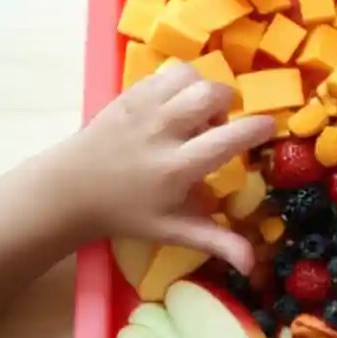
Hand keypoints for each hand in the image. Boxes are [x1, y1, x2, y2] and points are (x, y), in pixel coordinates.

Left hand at [57, 62, 273, 271]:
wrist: (68, 191)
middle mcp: (162, 131)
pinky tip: (175, 104)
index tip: (268, 127)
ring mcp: (143, 108)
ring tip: (196, 113)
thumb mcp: (172, 230)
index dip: (257, 128)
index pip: (228, 138)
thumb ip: (216, 241)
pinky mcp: (129, 93)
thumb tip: (252, 265)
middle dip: (228, 104)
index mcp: (177, 167)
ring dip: (204, 90)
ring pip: (191, 76)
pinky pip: (167, 72)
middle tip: (218, 126)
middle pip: (212, 94)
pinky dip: (182, 82)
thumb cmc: (126, 212)